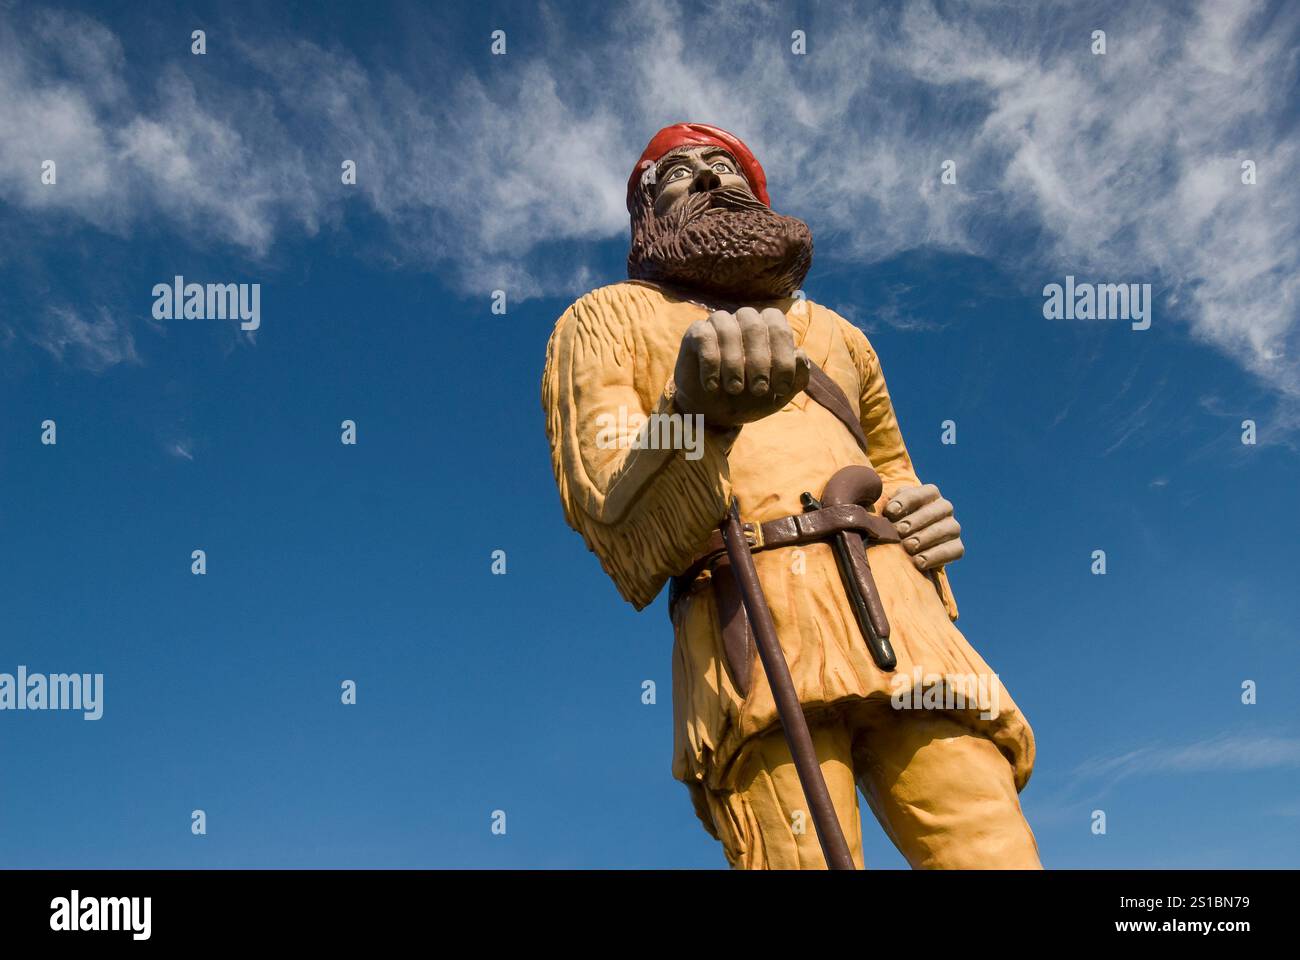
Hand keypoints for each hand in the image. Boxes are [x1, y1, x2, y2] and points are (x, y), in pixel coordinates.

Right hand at [673, 307, 810, 426]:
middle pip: (754, 325)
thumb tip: (800, 355)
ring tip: (734, 389)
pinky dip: (710, 363)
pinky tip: (712, 385)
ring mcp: (719, 323)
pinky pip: (704, 337)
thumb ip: (798, 378)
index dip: (782, 356)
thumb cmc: (750, 399)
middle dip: (760, 361)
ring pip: (728, 330)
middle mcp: (744, 319)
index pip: (779, 327)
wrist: (715, 413)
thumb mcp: (778, 394)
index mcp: (768, 328)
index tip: (781, 387)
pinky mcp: (696, 333)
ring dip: (733, 363)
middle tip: (759, 390)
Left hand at [883, 484, 963, 570]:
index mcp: (929, 494)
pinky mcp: (957, 547)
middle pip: (938, 509)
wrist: (905, 549)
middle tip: (900, 531)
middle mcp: (944, 508)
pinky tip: (919, 561)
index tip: (890, 512)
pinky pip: (954, 550)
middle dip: (917, 520)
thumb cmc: (893, 524)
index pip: (922, 492)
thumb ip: (885, 504)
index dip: (906, 500)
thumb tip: (876, 500)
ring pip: (949, 528)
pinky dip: (937, 556)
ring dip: (927, 537)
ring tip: (908, 547)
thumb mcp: (888, 511)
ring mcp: (953, 528)